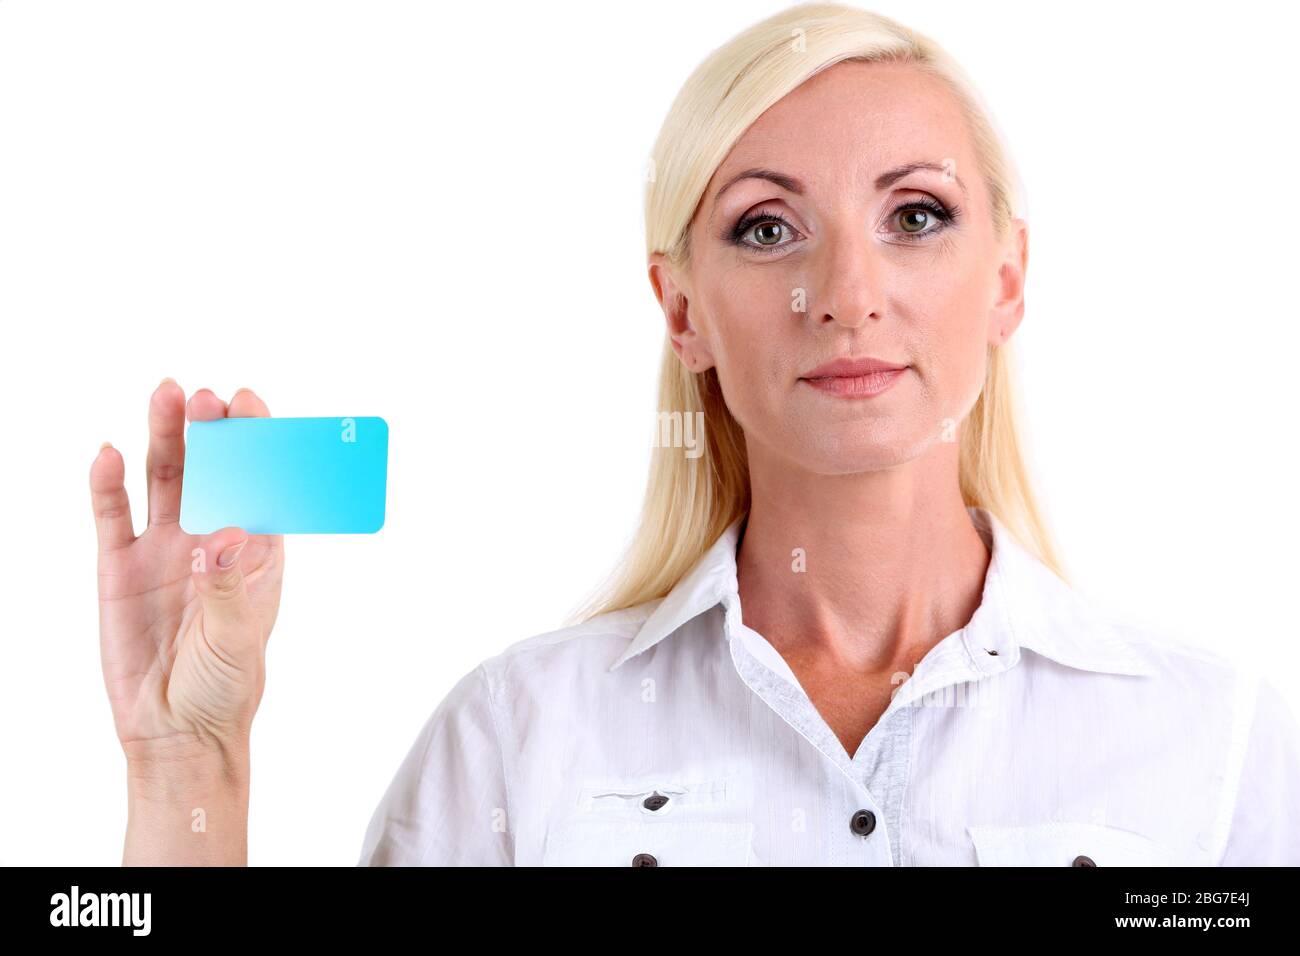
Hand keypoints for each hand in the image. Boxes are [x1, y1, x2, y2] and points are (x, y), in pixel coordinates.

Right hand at [90, 380, 285, 761]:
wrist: (174, 730)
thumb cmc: (225, 685)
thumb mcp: (237, 639)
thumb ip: (230, 588)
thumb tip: (228, 535)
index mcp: (256, 552)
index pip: (261, 484)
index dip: (257, 444)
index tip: (251, 405)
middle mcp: (211, 538)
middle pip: (212, 471)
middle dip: (211, 431)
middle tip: (205, 396)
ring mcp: (164, 548)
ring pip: (165, 480)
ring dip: (165, 438)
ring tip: (166, 395)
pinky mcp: (120, 567)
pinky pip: (113, 516)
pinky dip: (108, 484)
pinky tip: (108, 453)